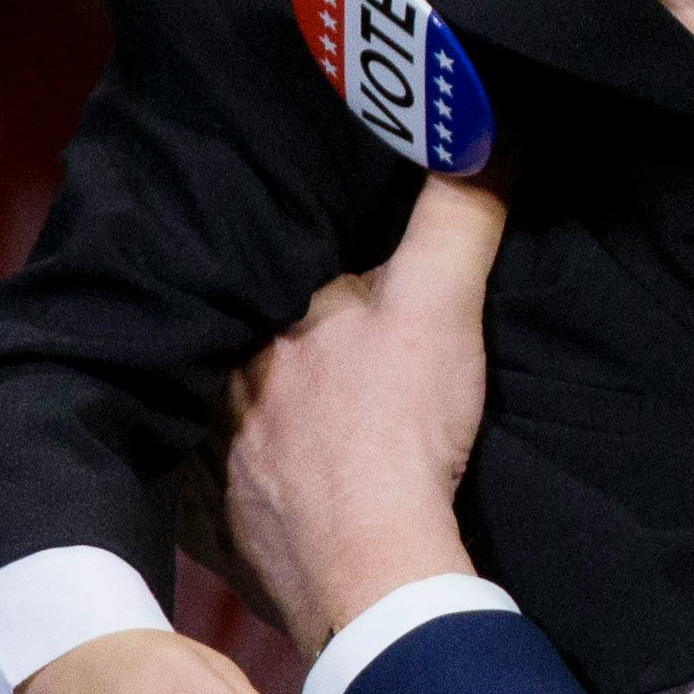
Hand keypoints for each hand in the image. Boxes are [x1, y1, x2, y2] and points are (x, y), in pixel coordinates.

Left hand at [224, 174, 503, 656]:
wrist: (374, 566)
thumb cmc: (400, 429)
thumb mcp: (439, 302)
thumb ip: (458, 213)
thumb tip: (482, 127)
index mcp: (261, 325)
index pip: (269, 282)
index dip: (295, 276)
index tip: (325, 285)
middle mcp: (220, 388)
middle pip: (246, 351)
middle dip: (265, 349)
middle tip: (308, 357)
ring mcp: (212, 463)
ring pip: (224, 421)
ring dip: (248, 418)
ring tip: (288, 421)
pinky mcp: (219, 530)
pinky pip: (213, 497)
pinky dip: (232, 491)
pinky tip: (266, 491)